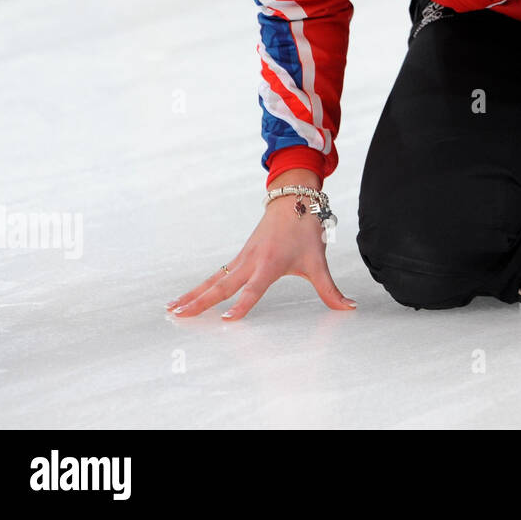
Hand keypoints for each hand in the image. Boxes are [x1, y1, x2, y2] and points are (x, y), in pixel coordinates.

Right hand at [166, 178, 355, 319]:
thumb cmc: (305, 229)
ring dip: (192, 294)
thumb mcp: (319, 261)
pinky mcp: (239, 257)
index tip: (227, 321)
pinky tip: (186, 297)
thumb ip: (331, 290)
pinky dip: (200, 286)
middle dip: (201, 302)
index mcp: (270, 264)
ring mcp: (242, 258)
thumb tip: (349, 308)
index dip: (242, 305)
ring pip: (213, 280)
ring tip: (172, 310)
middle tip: (180, 317)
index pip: (254, 289)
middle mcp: (251, 262)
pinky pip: (216, 274)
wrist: (293, 199)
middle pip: (222, 285)